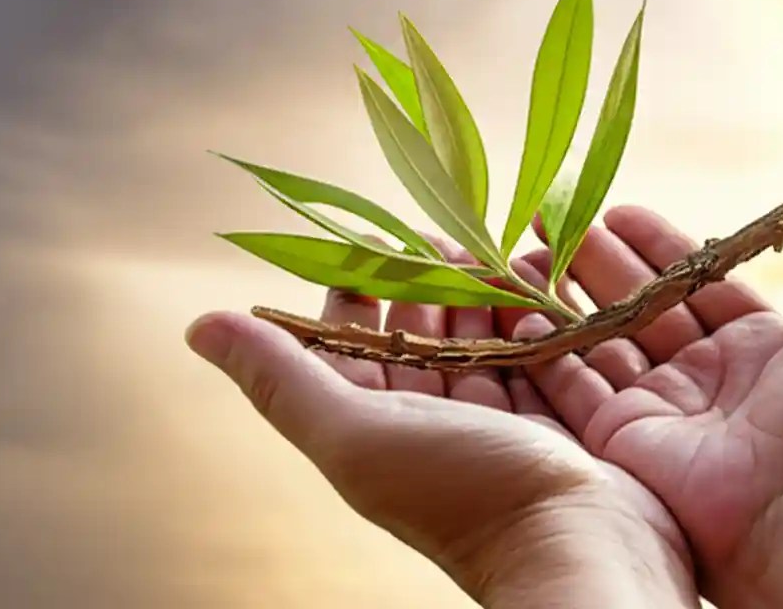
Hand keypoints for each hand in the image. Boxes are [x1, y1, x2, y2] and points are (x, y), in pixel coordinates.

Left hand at [185, 240, 696, 608]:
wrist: (583, 548)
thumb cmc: (466, 495)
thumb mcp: (358, 434)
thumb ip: (283, 380)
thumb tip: (199, 326)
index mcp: (374, 427)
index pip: (346, 342)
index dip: (350, 288)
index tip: (369, 235)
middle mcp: (429, 423)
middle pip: (416, 334)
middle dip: (421, 280)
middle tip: (439, 234)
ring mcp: (492, 420)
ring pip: (476, 337)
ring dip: (477, 290)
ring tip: (488, 247)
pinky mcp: (549, 415)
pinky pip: (532, 351)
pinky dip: (529, 314)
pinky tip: (536, 282)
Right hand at [521, 209, 782, 606]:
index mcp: (762, 349)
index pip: (698, 283)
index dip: (658, 245)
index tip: (615, 208)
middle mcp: (708, 379)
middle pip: (642, 306)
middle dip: (598, 261)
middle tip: (553, 216)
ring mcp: (664, 413)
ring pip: (602, 342)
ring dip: (564, 297)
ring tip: (525, 250)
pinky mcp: (624, 444)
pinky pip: (576, 389)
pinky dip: (547, 353)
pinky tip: (520, 310)